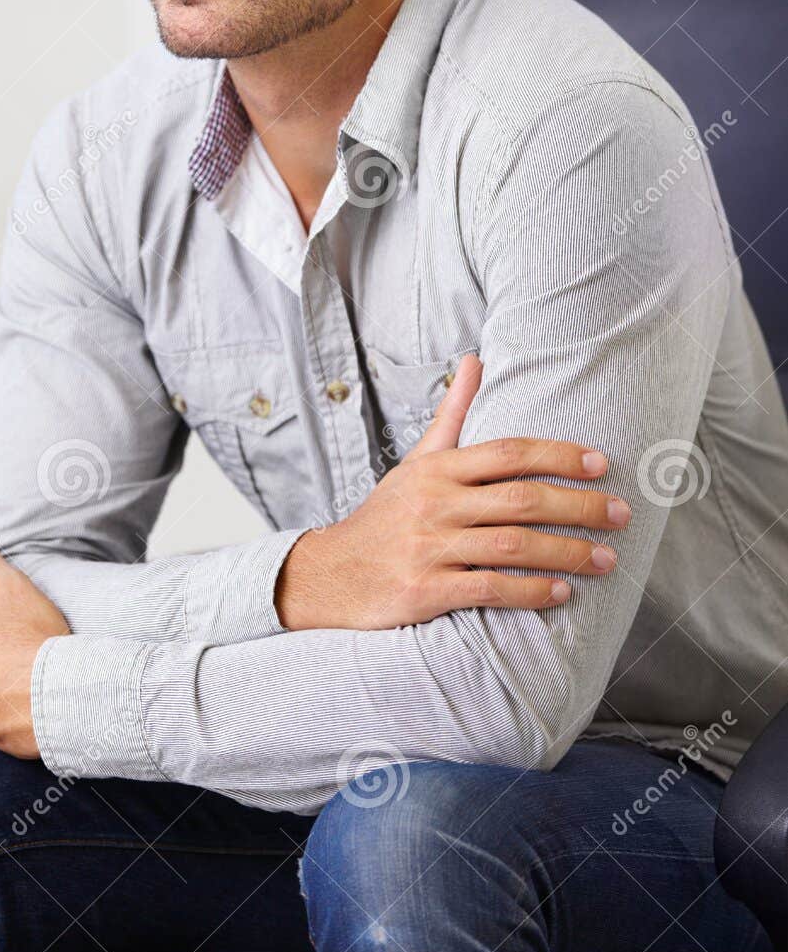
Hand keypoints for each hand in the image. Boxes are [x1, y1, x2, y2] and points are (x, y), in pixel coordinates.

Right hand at [275, 354, 631, 630]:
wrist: (329, 574)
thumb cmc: (384, 517)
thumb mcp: (416, 461)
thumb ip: (452, 414)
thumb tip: (475, 358)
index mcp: (437, 469)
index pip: (508, 453)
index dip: (559, 456)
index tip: (602, 464)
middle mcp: (433, 504)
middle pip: (521, 499)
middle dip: (580, 506)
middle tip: (622, 514)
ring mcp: (428, 547)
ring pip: (512, 545)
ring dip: (566, 553)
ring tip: (604, 559)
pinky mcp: (424, 590)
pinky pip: (489, 589)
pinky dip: (529, 592)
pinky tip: (560, 593)